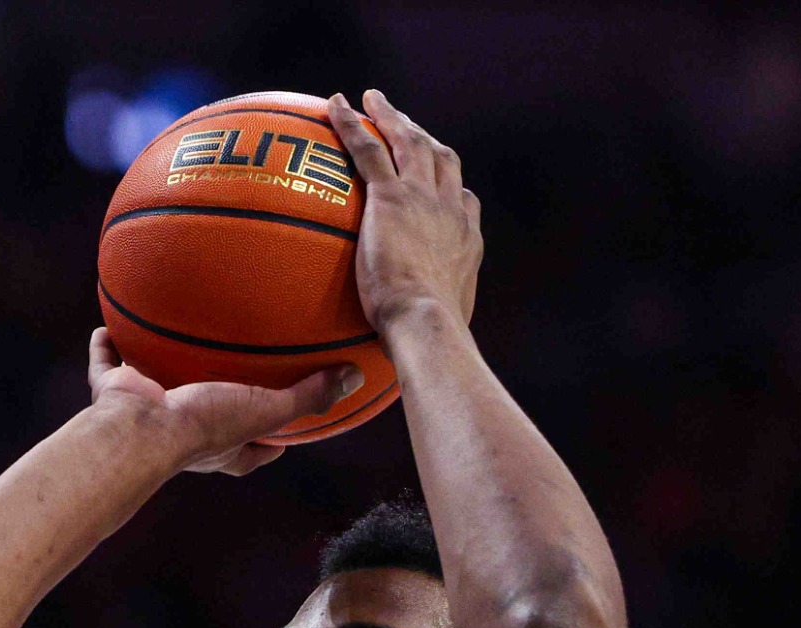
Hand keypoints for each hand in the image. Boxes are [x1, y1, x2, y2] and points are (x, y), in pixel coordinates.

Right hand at [86, 329, 359, 475]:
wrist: (140, 429)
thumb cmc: (203, 427)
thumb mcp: (266, 410)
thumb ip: (308, 397)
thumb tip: (353, 379)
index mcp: (220, 447)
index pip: (252, 453)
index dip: (269, 445)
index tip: (284, 436)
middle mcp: (182, 434)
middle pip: (202, 419)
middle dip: (212, 402)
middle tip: (225, 382)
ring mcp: (145, 414)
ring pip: (155, 389)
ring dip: (158, 371)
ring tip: (165, 343)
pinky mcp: (114, 394)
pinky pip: (106, 366)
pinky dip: (105, 349)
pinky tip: (107, 326)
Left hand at [327, 89, 481, 330]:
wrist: (426, 323)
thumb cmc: (429, 340)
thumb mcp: (437, 330)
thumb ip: (426, 326)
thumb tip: (408, 353)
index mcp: (465, 241)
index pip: (463, 203)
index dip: (453, 189)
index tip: (443, 185)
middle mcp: (451, 211)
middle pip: (441, 160)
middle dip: (424, 138)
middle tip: (407, 125)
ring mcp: (423, 199)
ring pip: (409, 142)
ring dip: (392, 117)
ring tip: (373, 100)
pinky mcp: (391, 197)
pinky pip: (368, 148)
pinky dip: (353, 123)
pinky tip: (335, 106)